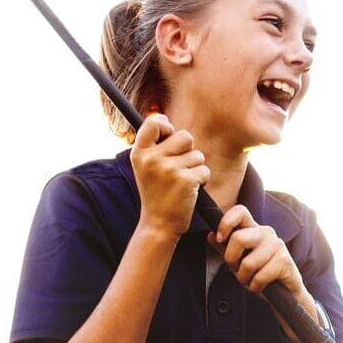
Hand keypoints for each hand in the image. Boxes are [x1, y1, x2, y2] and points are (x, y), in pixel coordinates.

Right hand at [131, 113, 209, 238]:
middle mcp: (152, 159)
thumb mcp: (145, 167)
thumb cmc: (156, 194)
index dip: (166, 125)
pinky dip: (201, 180)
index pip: (153, 122)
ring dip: (195, 167)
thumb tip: (163, 118)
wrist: (158, 225)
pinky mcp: (185, 180)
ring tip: (182, 182)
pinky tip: (189, 190)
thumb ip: (153, 144)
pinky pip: (204, 169)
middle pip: (184, 136)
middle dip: (187, 150)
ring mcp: (169, 169)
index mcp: (139, 153)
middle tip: (178, 168)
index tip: (168, 136)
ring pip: (197, 154)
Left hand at [211, 204, 304, 298]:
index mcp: (253, 229)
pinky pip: (260, 277)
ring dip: (244, 278)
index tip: (220, 239)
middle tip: (237, 270)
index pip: (240, 211)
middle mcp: (266, 233)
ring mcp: (277, 245)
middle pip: (239, 238)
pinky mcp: (285, 261)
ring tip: (251, 280)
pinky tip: (260, 286)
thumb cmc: (260, 273)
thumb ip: (225, 248)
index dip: (226, 223)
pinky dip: (255, 287)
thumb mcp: (238, 261)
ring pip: (248, 263)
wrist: (286, 292)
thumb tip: (211, 235)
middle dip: (231, 260)